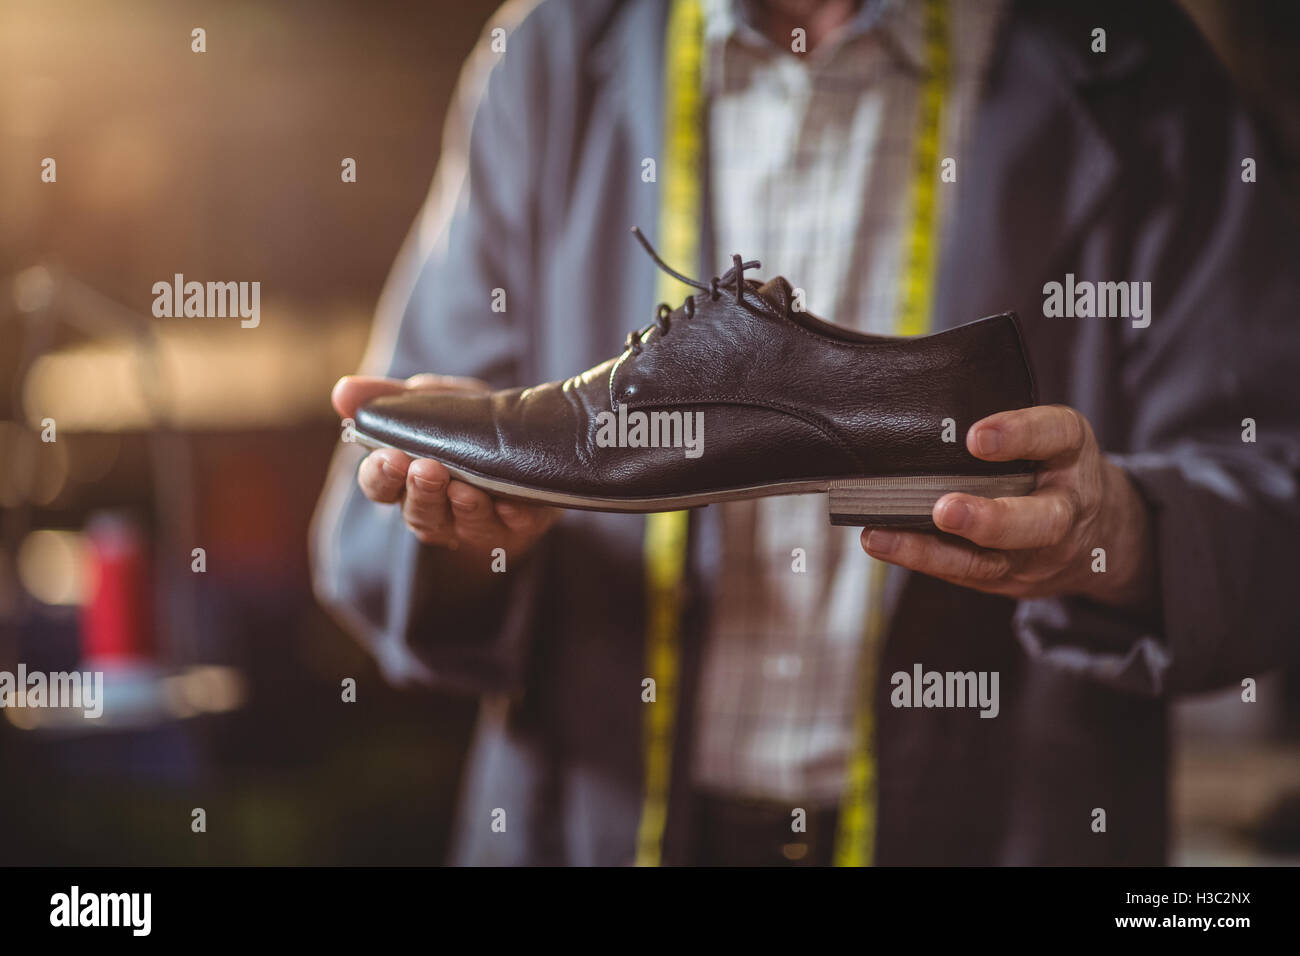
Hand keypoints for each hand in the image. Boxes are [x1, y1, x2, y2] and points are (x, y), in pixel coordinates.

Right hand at [333, 374, 559, 558]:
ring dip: (463, 507)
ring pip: (463, 526)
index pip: (380, 487)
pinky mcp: (519, 526)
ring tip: (465, 488)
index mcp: (407, 481)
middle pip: (419, 513)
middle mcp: (438, 511)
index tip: (387, 457)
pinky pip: (515, 526)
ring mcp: (476, 524)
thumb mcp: (433, 401)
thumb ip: (391, 399)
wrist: (533, 439)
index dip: (380, 476)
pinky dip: (512, 515)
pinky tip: (510, 504)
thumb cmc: (470, 425)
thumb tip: (341, 392)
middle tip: (426, 469)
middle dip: (421, 492)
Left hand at [861, 405, 1156, 610]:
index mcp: (1073, 455)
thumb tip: (924, 414)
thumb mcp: (1050, 437)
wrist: (1102, 535)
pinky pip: (965, 574)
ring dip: (933, 552)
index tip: (976, 436)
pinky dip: (922, 560)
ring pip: (991, 561)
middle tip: (945, 509)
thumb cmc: (1052, 467)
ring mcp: (1038, 554)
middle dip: (991, 519)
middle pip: (1039, 522)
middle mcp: (1065, 509)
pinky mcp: (1010, 579)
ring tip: (884, 537)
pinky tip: (883, 543)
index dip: (1019, 434)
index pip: (1057, 436)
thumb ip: (1007, 428)